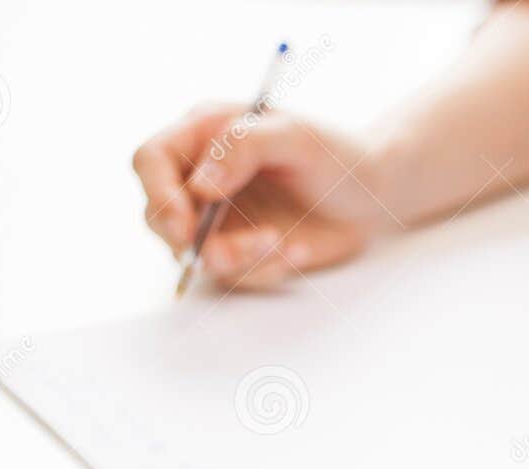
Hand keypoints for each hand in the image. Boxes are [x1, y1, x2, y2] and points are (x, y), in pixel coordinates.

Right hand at [132, 105, 392, 288]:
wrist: (375, 194)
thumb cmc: (338, 154)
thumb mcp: (297, 136)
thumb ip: (243, 147)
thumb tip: (198, 186)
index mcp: (204, 134)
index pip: (152, 161)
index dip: (159, 194)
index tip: (184, 225)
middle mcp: (202, 177)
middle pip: (160, 216)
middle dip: (194, 241)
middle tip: (233, 252)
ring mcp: (221, 218)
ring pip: (197, 254)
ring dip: (237, 259)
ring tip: (283, 244)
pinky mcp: (244, 250)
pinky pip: (236, 275)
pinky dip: (265, 270)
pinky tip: (299, 251)